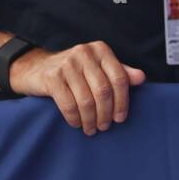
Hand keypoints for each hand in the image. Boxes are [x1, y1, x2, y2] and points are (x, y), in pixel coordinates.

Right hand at [11, 41, 145, 135]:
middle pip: (104, 91)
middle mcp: (84, 53)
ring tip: (91, 129)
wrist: (36, 68)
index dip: (123, 101)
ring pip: (86, 100)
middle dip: (106, 113)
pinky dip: (74, 118)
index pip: (119, 78)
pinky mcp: (52, 77)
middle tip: (105, 126)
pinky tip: (77, 124)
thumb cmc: (74, 71)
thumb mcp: (98, 68)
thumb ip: (120, 72)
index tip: (120, 118)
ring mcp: (67, 64)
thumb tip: (142, 78)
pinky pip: (68, 104)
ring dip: (90, 120)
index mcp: (100, 50)